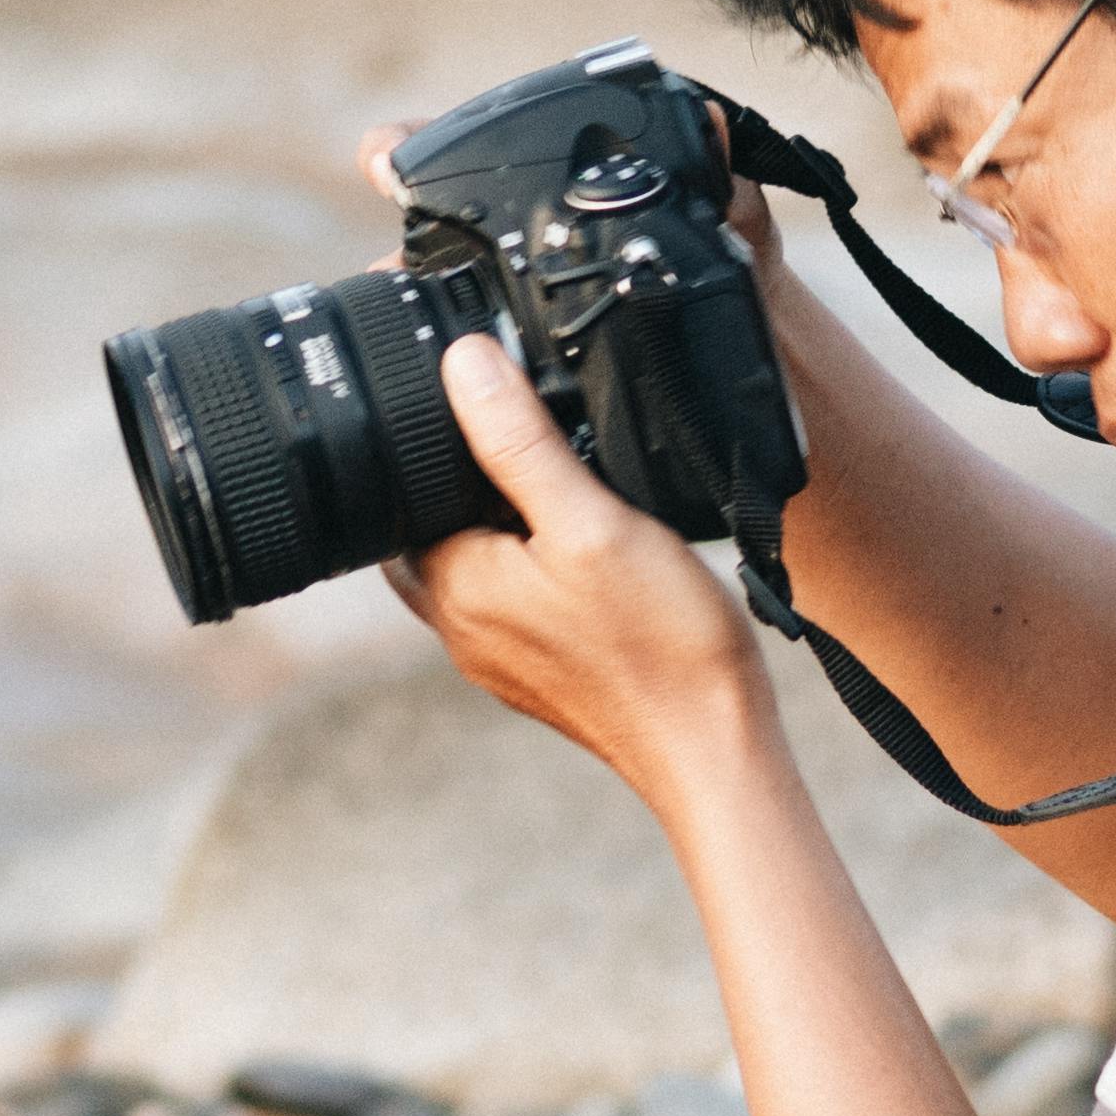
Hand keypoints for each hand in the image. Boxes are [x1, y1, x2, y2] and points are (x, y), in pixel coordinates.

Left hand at [381, 332, 766, 797]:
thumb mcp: (592, 520)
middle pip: (427, 522)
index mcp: (453, 583)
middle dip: (458, 474)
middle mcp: (460, 626)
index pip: (401, 486)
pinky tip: (582, 548)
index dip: (435, 430)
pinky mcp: (535, 672)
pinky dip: (529, 560)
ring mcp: (496, 656)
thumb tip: (461, 363)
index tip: (477, 392)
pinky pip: (510, 598)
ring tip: (557, 483)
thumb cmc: (660, 645)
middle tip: (517, 431)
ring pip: (470, 560)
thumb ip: (518, 441)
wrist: (714, 751)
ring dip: (497, 518)